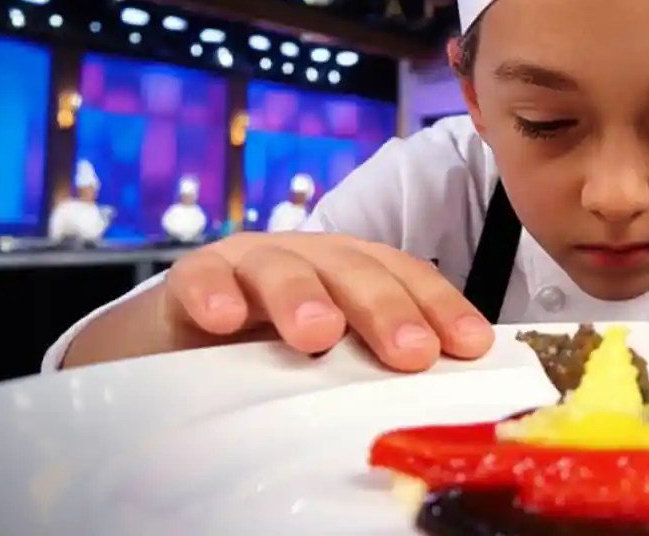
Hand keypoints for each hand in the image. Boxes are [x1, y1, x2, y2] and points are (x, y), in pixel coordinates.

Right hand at [159, 232, 493, 370]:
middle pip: (353, 270)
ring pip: (281, 268)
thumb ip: (375, 363)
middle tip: (410, 352)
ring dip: (303, 297)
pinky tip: (224, 320)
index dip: (440, 305)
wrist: (179, 343)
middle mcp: (308, 257)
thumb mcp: (333, 358)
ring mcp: (248, 263)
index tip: (469, 346)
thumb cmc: (272, 350)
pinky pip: (199, 278)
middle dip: (386, 308)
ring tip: (319, 334)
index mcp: (351, 270)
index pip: (405, 276)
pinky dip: (213, 293)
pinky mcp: (190, 279)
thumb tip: (442, 390)